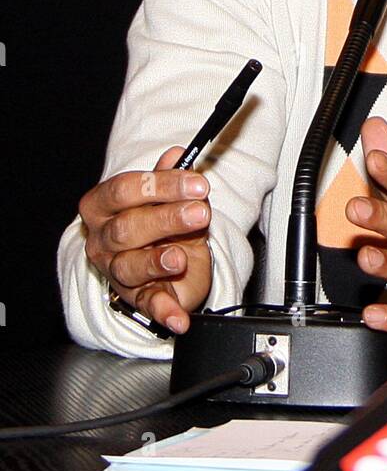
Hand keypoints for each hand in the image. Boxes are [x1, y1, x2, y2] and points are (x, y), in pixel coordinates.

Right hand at [78, 147, 212, 334]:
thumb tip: (177, 154)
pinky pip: (148, 305)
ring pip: (130, 266)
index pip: (124, 190)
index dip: (161, 186)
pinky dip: (164, 312)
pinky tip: (179, 317)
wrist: (160, 261)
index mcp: (102, 205)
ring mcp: (116, 271)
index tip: (196, 184)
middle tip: (199, 212)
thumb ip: (168, 178)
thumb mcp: (164, 196)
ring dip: (156, 261)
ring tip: (179, 258)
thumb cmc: (157, 222)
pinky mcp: (135, 299)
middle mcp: (103, 240)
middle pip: (126, 228)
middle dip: (165, 219)